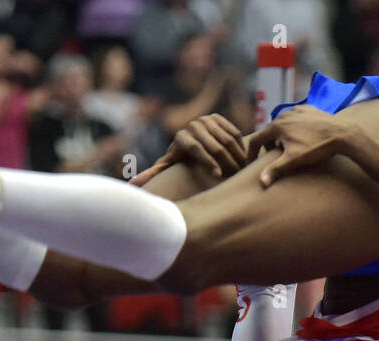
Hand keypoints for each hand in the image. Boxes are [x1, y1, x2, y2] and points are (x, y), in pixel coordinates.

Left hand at [130, 113, 247, 185]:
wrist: (193, 142)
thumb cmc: (179, 160)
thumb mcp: (167, 166)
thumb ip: (153, 174)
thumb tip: (132, 184)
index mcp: (180, 136)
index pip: (196, 148)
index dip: (207, 162)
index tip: (218, 175)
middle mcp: (193, 124)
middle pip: (213, 144)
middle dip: (226, 162)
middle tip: (236, 176)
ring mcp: (206, 119)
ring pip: (225, 138)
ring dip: (236, 155)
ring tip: (243, 170)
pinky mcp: (218, 117)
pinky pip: (233, 132)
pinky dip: (241, 146)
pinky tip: (246, 160)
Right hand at [247, 107, 378, 185]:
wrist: (341, 133)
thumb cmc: (316, 147)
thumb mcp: (293, 160)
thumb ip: (275, 170)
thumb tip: (261, 183)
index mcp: (276, 126)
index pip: (256, 139)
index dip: (251, 153)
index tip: (251, 163)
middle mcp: (284, 114)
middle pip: (269, 132)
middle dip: (268, 145)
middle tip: (273, 158)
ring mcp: (296, 110)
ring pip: (282, 124)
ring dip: (281, 136)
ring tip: (288, 148)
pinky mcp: (308, 109)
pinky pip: (295, 119)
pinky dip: (293, 128)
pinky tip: (301, 137)